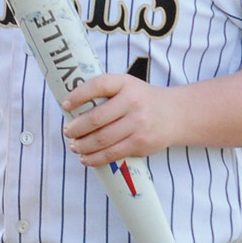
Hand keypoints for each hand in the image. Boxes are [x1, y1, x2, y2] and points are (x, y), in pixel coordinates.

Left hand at [59, 72, 191, 166]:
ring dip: (82, 145)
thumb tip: (73, 108)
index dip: (78, 95)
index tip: (65, 105)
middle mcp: (132, 102)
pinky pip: (112, 154)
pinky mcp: (140, 143)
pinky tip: (86, 158)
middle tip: (67, 132)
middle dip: (76, 128)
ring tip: (74, 146)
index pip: (98, 86)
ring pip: (102, 139)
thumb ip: (105, 92)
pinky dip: (95, 158)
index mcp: (125, 84)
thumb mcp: (127, 86)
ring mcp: (137, 124)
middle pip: (96, 118)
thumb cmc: (143, 100)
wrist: (176, 114)